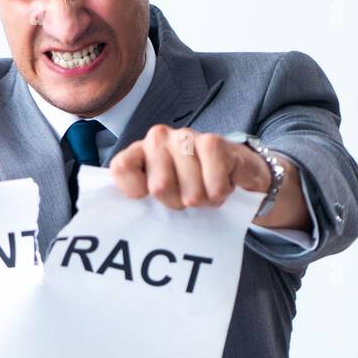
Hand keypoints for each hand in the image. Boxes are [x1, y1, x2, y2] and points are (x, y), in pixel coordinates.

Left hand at [108, 125, 279, 211]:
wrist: (235, 172)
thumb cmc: (193, 187)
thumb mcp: (162, 197)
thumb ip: (141, 202)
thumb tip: (132, 220)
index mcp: (140, 153)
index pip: (121, 168)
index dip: (136, 191)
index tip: (149, 198)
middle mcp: (158, 139)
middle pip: (159, 187)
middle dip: (179, 203)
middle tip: (188, 196)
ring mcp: (184, 137)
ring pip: (190, 191)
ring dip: (203, 200)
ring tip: (207, 191)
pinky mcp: (212, 141)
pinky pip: (212, 185)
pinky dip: (219, 194)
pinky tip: (221, 185)